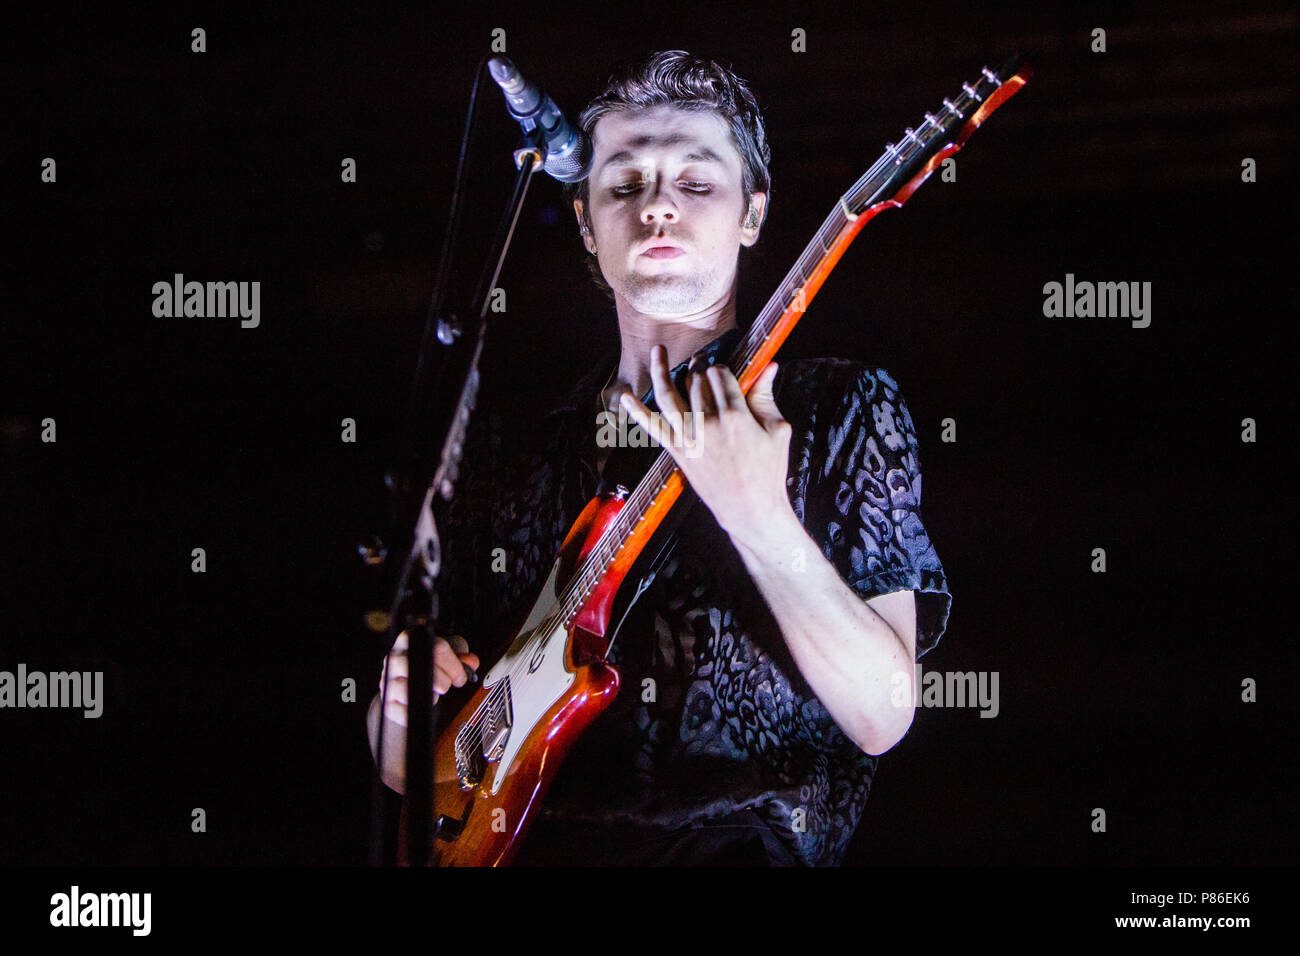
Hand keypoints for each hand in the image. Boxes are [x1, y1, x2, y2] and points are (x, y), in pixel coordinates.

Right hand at [376, 630, 479, 727]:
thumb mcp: (447, 654)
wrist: (408, 688)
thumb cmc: (428, 667)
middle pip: (421, 665)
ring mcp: (387, 680)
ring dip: (430, 695)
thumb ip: (462, 655)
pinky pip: (404, 709)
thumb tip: (472, 662)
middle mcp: (394, 657)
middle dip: (443, 679)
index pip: (436, 647)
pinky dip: (420, 709)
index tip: (461, 676)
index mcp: (411, 639)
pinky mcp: (387, 702)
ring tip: (434, 694)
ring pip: (408, 687)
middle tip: (448, 686)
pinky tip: (424, 704)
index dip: (454, 664)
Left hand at [620, 345, 794, 551]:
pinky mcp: (677, 452)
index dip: (722, 370)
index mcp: (737, 415)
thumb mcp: (777, 430)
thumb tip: (769, 365)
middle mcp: (709, 423)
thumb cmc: (768, 471)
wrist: (750, 510)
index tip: (724, 374)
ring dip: (661, 369)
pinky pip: (652, 427)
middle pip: (696, 381)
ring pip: (669, 394)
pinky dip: (636, 412)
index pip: (721, 375)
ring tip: (657, 350)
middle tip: (700, 363)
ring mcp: (689, 438)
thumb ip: (766, 396)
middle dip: (698, 369)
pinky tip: (624, 397)